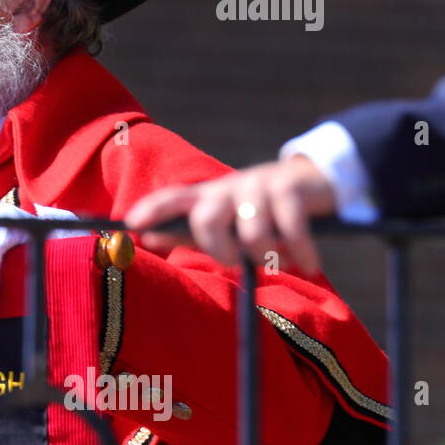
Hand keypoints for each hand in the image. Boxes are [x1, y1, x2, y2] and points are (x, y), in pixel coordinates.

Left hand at [123, 156, 337, 272]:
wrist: (312, 181)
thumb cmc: (257, 211)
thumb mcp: (224, 219)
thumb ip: (189, 230)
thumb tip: (148, 237)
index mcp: (207, 197)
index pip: (171, 198)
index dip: (151, 210)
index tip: (132, 224)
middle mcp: (227, 188)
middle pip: (206, 219)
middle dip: (218, 249)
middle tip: (236, 261)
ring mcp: (258, 185)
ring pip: (251, 230)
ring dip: (266, 254)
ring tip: (282, 261)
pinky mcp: (289, 187)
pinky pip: (290, 227)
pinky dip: (300, 251)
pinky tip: (309, 264)